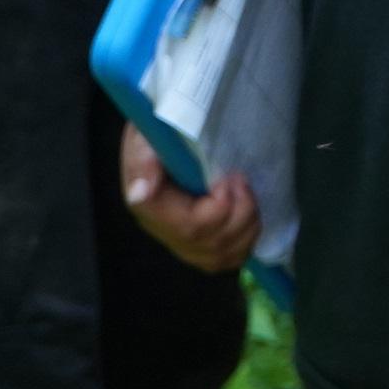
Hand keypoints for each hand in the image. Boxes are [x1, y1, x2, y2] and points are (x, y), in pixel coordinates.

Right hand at [120, 123, 258, 273]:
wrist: (170, 133)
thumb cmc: (160, 129)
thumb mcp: (145, 133)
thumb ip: (143, 158)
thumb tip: (141, 192)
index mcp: (148, 204)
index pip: (186, 225)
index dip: (216, 209)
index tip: (226, 180)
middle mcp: (162, 229)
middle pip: (207, 242)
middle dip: (238, 211)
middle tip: (241, 179)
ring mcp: (182, 241)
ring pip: (221, 254)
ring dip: (246, 224)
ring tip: (246, 192)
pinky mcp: (202, 245)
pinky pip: (228, 258)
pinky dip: (246, 239)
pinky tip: (247, 212)